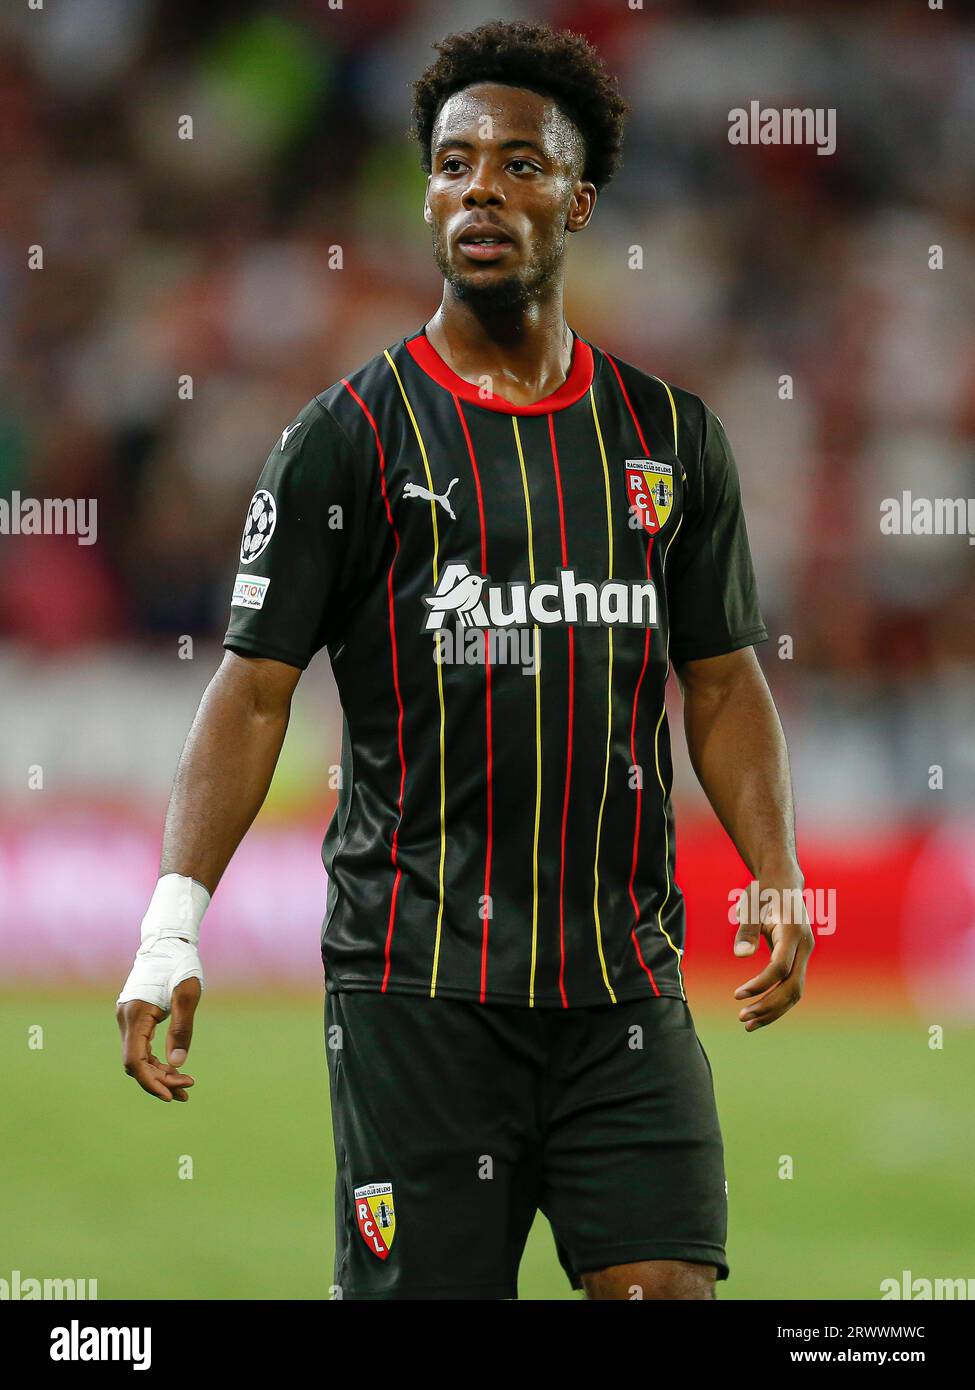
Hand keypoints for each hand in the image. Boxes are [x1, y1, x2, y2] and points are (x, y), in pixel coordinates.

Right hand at [116, 976, 200, 1101]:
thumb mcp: (188, 994)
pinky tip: (174, 1070)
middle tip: (188, 1090)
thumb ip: (182, 1028)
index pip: (135, 1061)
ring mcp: (128, 1019)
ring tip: (186, 1085)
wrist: (167, 943)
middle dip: (159, 1080)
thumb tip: (177, 1064)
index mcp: (136, 1015)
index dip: (150, 1082)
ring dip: (159, 1074)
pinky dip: (156, 1061)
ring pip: (138, 1058)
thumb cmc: (180, 964)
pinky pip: (141, 1048)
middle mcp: (125, 1019)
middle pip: (136, 1064)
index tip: (170, 1096)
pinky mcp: (135, 1019)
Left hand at [732, 877, 813, 1030]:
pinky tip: (759, 1013)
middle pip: (792, 986)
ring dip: (773, 1010)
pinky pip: (792, 986)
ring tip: (748, 1023)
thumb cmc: (764, 891)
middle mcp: (804, 945)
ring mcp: (805, 953)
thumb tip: (741, 956)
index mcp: (792, 930)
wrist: (784, 882)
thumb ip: (746, 929)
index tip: (737, 995)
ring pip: (795, 991)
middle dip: (769, 1006)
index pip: (780, 967)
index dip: (760, 984)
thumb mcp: (750, 903)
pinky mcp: (800, 959)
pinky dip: (777, 1002)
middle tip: (742, 1018)